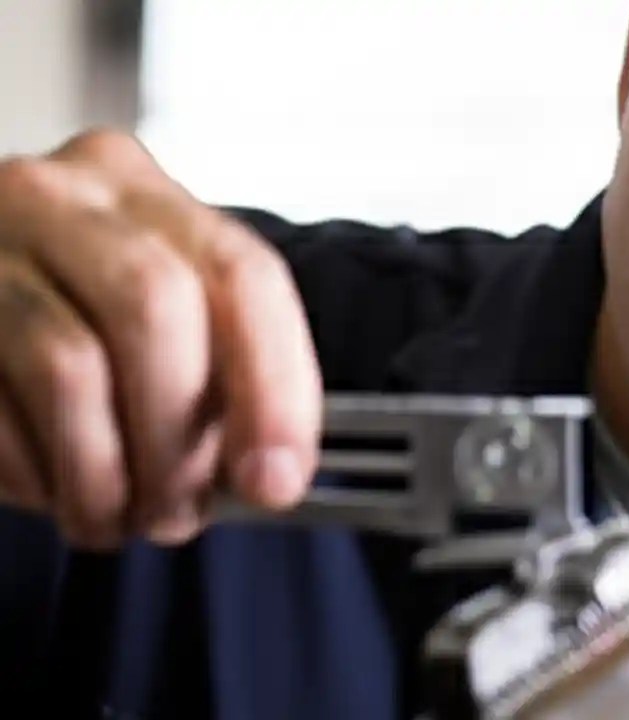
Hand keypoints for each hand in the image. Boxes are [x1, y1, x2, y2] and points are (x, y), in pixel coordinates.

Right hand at [0, 130, 321, 547]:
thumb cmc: (74, 322)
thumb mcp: (158, 322)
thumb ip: (222, 374)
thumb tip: (269, 472)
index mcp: (144, 192)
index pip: (242, 273)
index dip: (273, 387)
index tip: (275, 481)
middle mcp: (60, 197)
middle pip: (154, 306)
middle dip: (179, 436)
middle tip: (179, 513)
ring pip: (69, 366)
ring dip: (104, 473)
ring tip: (116, 518)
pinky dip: (35, 474)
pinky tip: (50, 488)